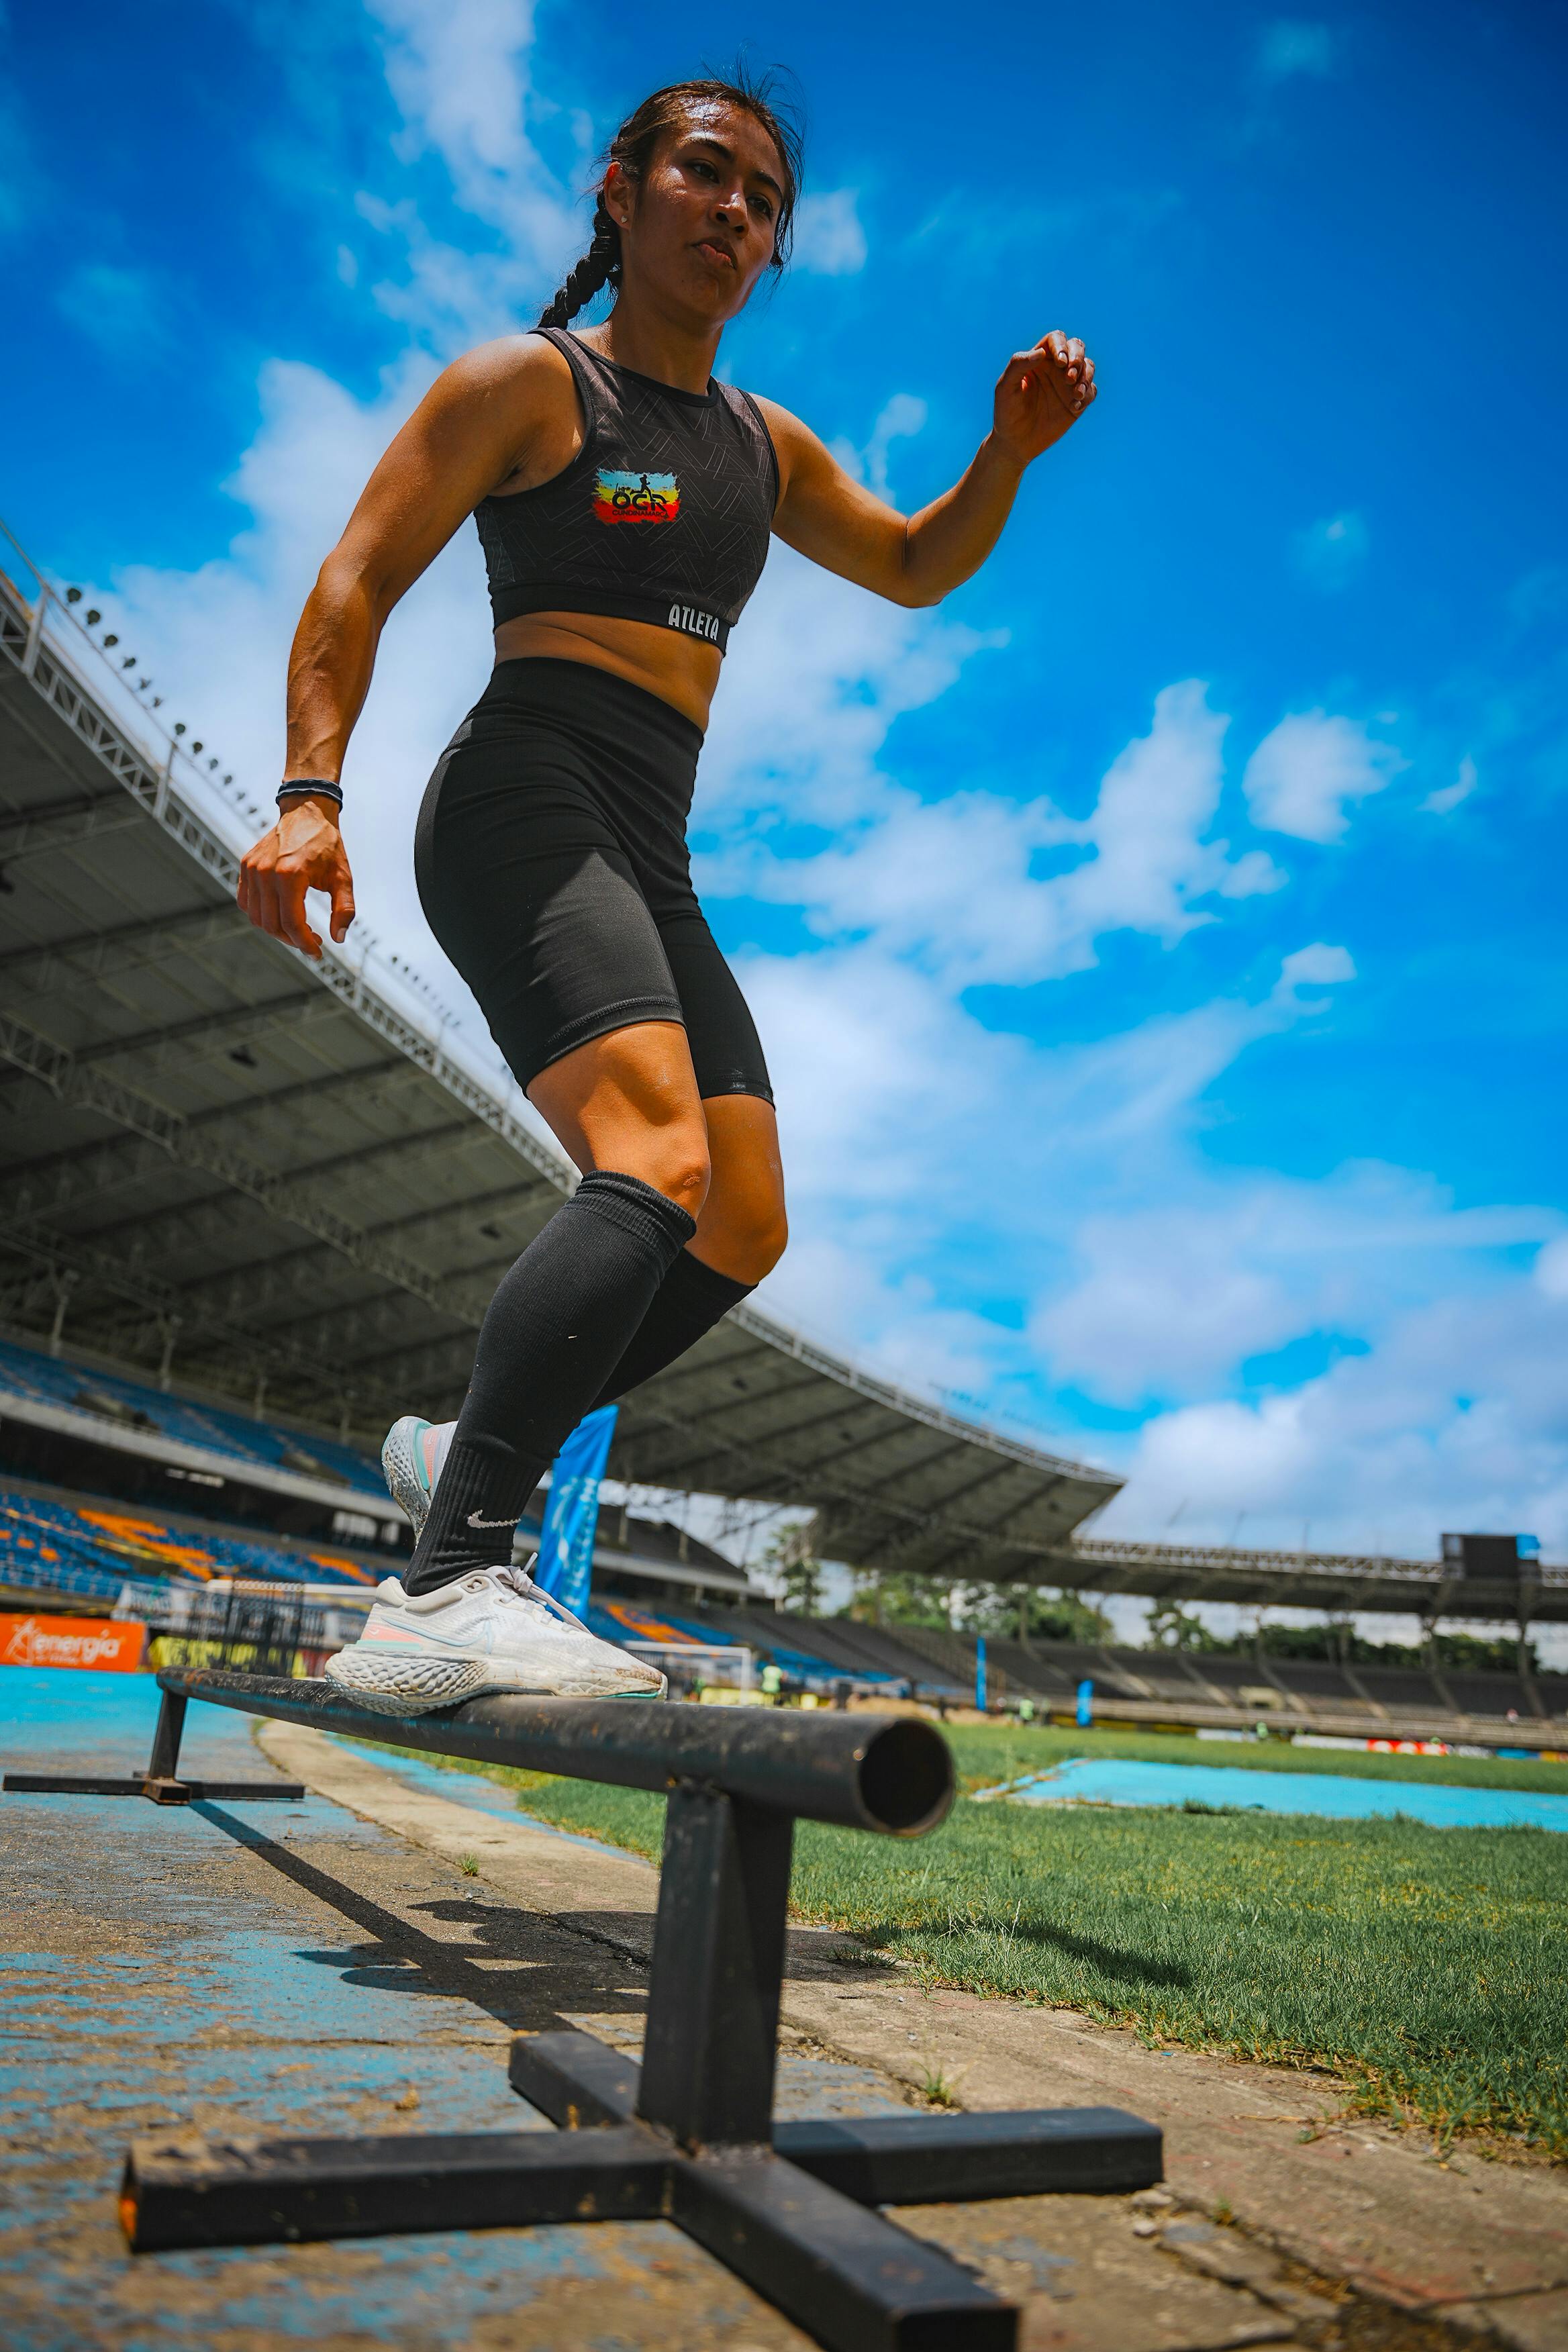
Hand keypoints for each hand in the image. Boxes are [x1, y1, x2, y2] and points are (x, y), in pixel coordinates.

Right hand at [237, 794, 355, 958]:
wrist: (307, 812)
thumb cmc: (327, 845)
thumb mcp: (343, 877)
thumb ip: (344, 909)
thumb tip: (338, 939)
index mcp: (290, 875)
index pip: (291, 923)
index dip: (304, 944)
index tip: (318, 952)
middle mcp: (265, 872)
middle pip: (271, 924)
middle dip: (292, 940)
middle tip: (311, 941)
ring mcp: (252, 869)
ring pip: (256, 917)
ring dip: (276, 930)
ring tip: (297, 929)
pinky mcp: (245, 866)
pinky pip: (246, 902)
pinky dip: (260, 915)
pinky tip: (280, 914)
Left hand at [992, 330, 1097, 467]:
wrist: (1015, 442)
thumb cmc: (1007, 412)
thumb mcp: (1005, 387)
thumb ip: (1018, 364)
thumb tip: (1042, 352)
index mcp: (1039, 360)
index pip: (1056, 339)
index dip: (1061, 345)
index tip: (1060, 362)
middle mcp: (1056, 368)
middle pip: (1077, 347)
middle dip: (1078, 357)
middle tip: (1069, 377)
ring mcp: (1068, 385)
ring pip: (1089, 366)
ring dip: (1086, 375)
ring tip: (1076, 393)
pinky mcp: (1077, 402)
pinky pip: (1091, 391)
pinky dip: (1087, 394)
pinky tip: (1074, 407)